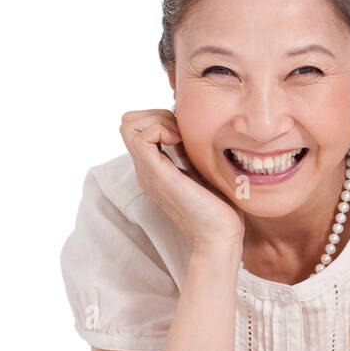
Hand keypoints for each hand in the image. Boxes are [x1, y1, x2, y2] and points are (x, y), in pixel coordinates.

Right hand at [120, 109, 243, 251]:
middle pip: (129, 122)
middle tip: (182, 131)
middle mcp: (147, 168)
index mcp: (157, 167)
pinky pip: (141, 136)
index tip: (187, 132)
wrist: (220, 237)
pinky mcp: (156, 174)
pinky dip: (160, 128)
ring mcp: (148, 171)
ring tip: (180, 136)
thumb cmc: (220, 209)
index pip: (140, 127)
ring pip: (129, 124)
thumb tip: (187, 128)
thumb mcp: (203, 170)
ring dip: (157, 119)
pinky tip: (180, 141)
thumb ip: (190, 152)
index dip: (162, 117)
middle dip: (157, 113)